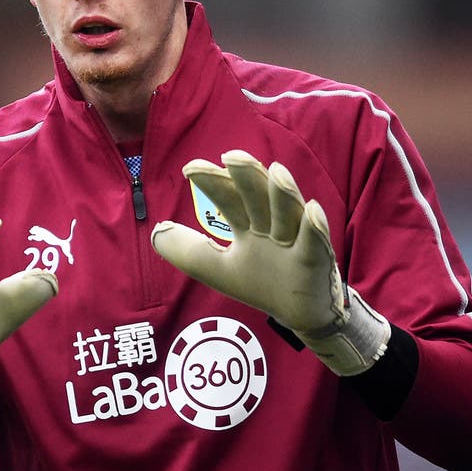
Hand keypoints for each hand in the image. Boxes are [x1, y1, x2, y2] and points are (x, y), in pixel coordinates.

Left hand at [151, 150, 387, 375]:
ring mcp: (295, 240)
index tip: (190, 168)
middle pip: (258, 198)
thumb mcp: (217, 269)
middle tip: (230, 156)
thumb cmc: (260, 284)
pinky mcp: (315, 260)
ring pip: (288, 212)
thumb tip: (156, 232)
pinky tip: (311, 209)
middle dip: (246, 177)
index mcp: (248, 224)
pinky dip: (314, 226)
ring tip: (275, 171)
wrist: (299, 314)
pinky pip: (315, 241)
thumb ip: (188, 251)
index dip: (213, 183)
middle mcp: (271, 226)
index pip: (229, 198)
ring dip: (283, 193)